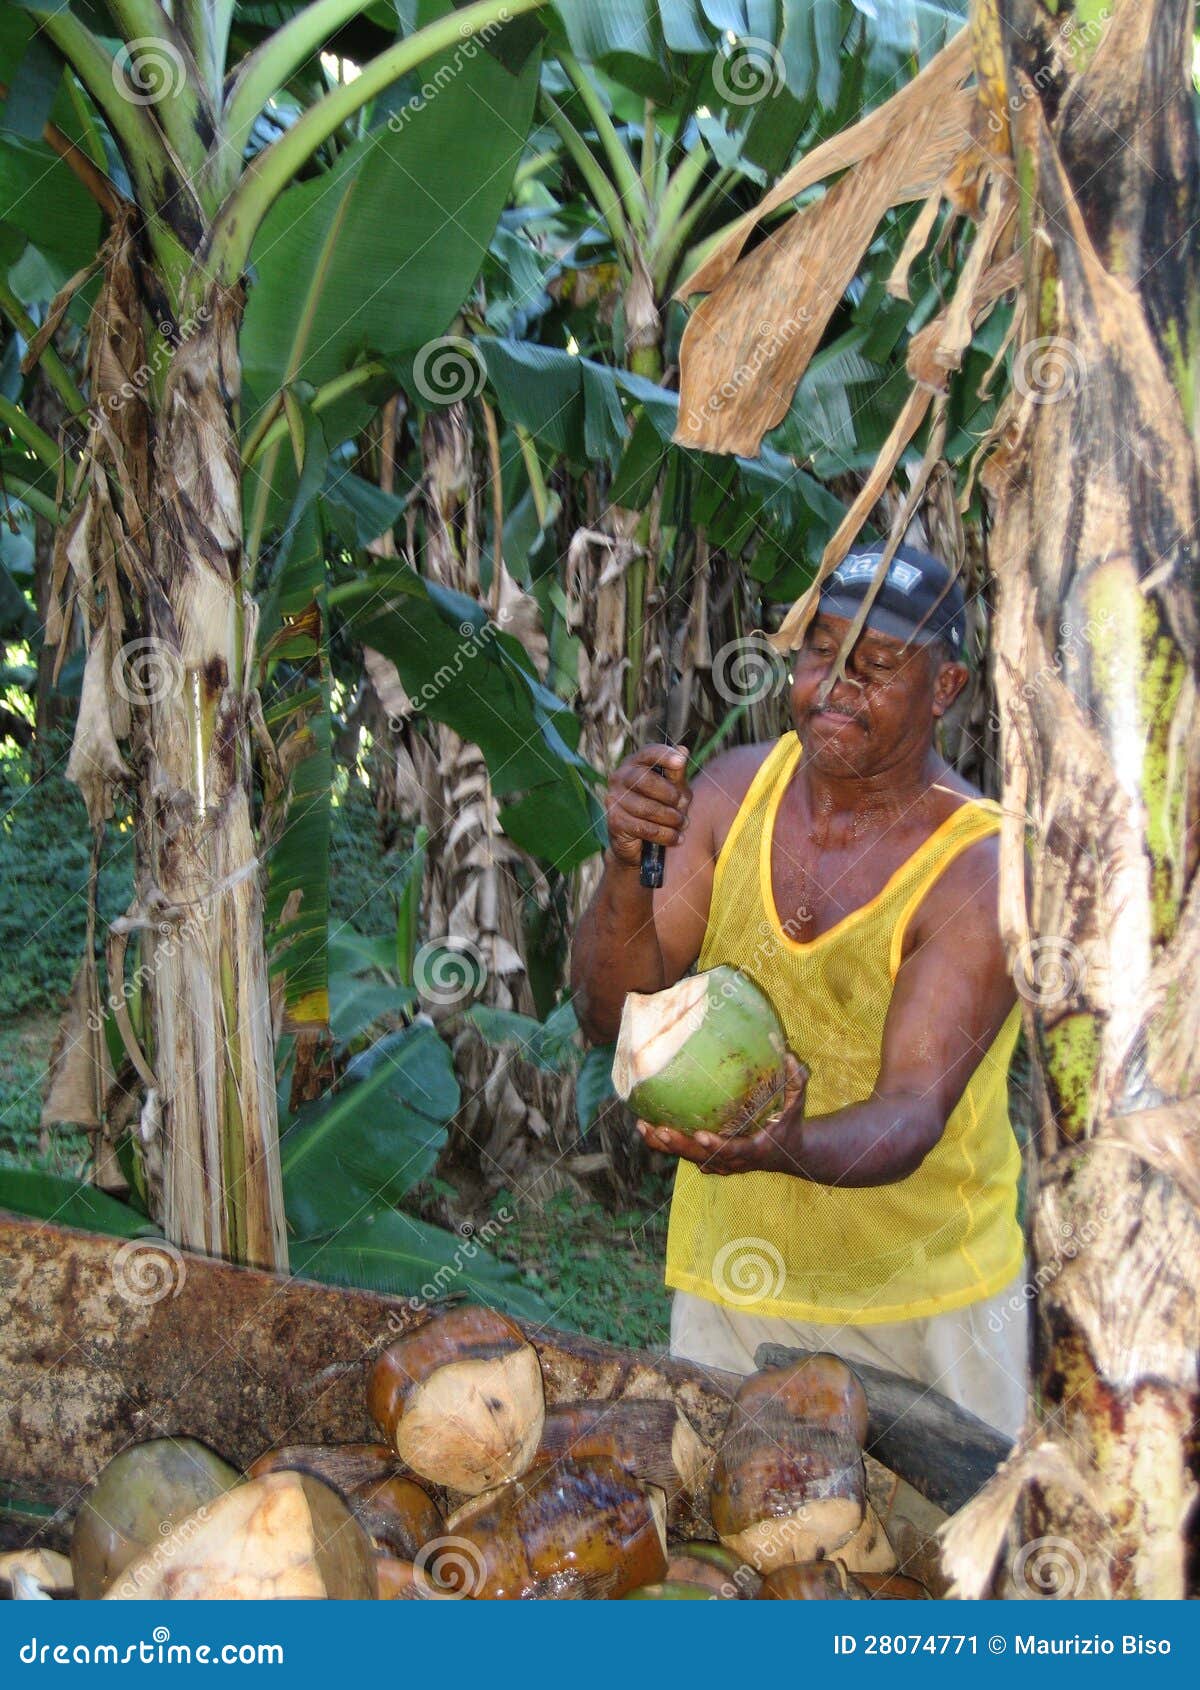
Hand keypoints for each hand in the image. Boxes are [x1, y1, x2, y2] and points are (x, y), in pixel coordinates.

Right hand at [604, 744, 690, 868]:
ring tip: (682, 824)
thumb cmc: (661, 807)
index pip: (648, 753)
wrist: (641, 843)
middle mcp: (619, 777)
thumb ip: (677, 774)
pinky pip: (643, 828)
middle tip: (683, 806)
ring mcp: (613, 799)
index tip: (681, 761)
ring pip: (646, 808)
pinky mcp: (614, 821)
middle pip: (645, 780)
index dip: (664, 755)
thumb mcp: (674, 790)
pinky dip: (664, 834)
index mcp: (635, 763)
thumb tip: (683, 750)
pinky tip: (676, 838)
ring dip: (670, 818)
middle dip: (669, 794)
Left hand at [636, 1054, 809, 1175]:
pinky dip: (666, 1144)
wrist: (789, 1153)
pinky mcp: (711, 1160)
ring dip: (666, 1145)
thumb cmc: (791, 1123)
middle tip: (660, 1130)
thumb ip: (797, 1080)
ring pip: (689, 1157)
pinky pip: (686, 1153)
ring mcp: (721, 1163)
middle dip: (680, 1146)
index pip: (733, 1150)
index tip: (700, 1135)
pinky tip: (645, 1127)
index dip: (716, 1146)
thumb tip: (790, 1055)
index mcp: (754, 1149)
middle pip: (702, 1158)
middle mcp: (734, 1161)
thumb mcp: (798, 1102)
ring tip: (643, 1126)